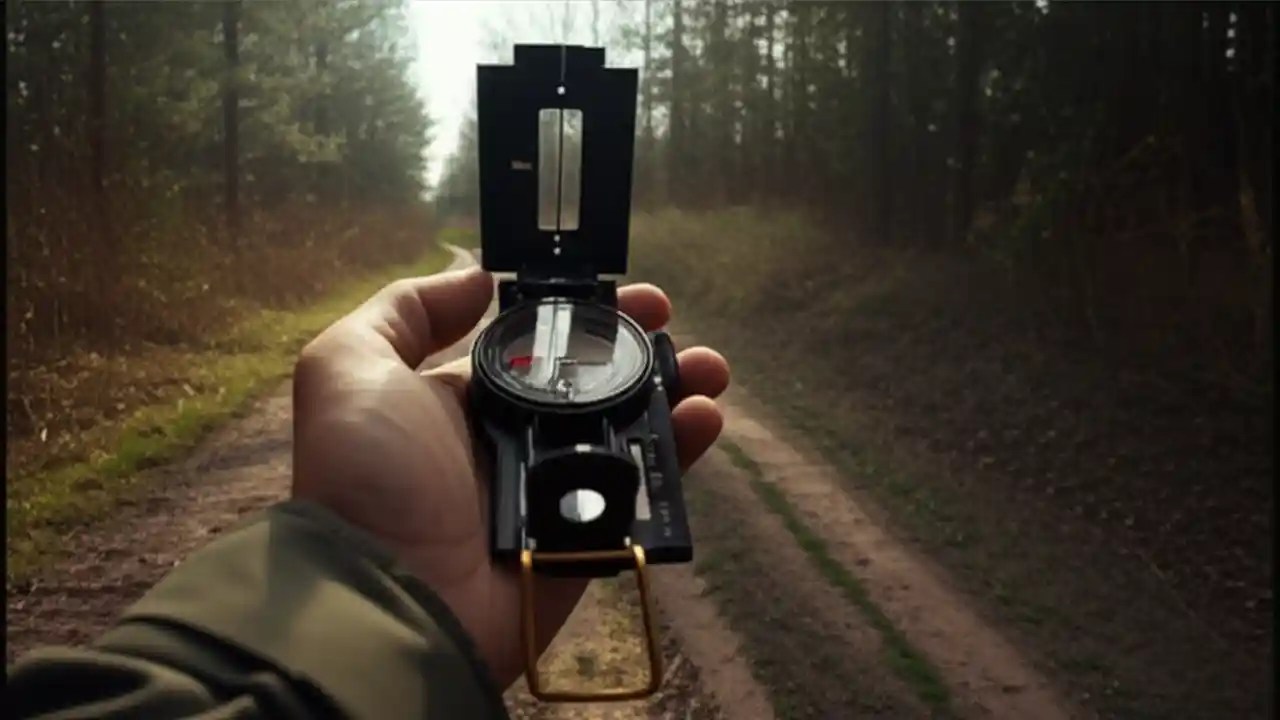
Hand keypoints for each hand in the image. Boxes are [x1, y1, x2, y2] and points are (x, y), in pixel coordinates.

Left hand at [289, 266, 730, 687]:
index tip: (620, 292)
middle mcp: (512, 441)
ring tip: (708, 368)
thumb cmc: (371, 475)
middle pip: (592, 383)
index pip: (533, 346)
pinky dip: (679, 456)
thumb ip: (404, 311)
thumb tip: (477, 278)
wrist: (391, 597)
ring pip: (630, 431)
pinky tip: (704, 418)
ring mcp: (556, 491)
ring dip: (674, 392)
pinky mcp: (591, 537)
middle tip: (673, 324)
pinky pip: (645, 492)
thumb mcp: (348, 367)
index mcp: (462, 402)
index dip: (577, 315)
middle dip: (638, 348)